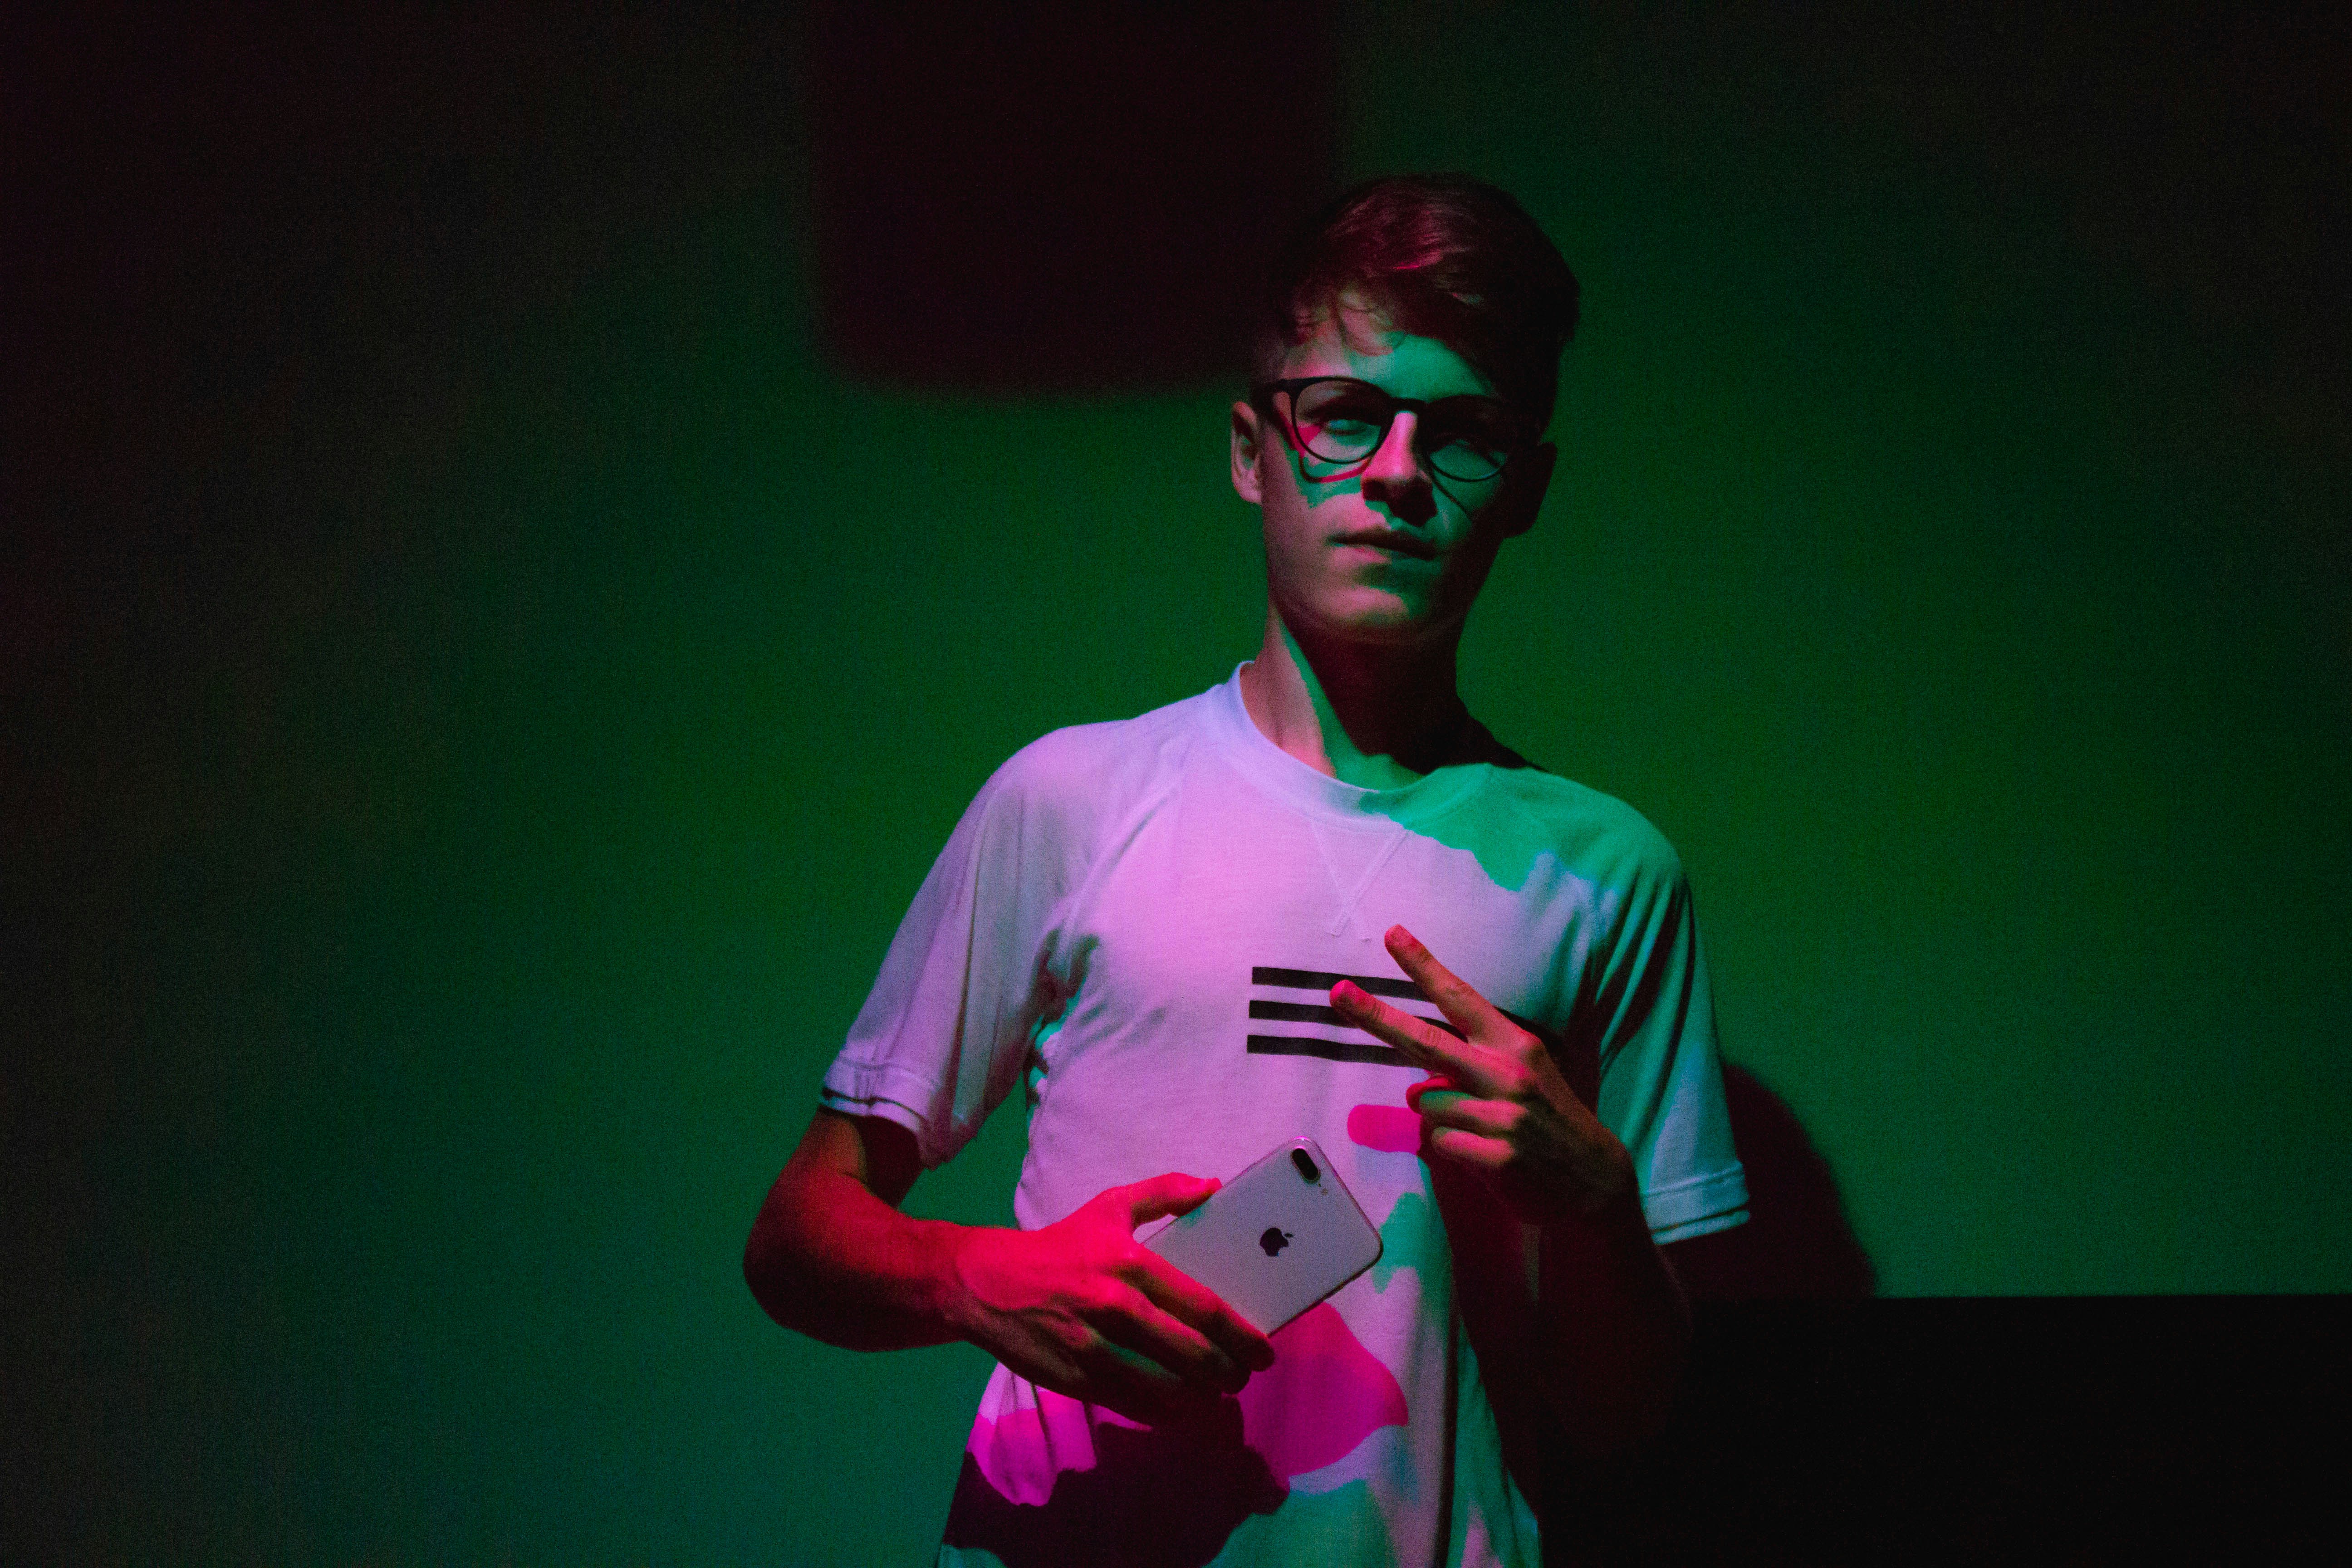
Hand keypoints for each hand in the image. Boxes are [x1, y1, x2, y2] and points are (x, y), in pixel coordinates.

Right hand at [945, 1174, 1276, 1425]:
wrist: (986, 1284)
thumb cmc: (1059, 1245)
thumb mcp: (1109, 1206)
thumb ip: (1164, 1194)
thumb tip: (1214, 1186)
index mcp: (1130, 1262)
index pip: (1202, 1305)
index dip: (1241, 1334)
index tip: (1263, 1350)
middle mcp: (1115, 1306)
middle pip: (1192, 1353)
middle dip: (1228, 1372)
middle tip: (1243, 1376)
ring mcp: (1094, 1347)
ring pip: (1166, 1387)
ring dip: (1202, 1398)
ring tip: (1217, 1395)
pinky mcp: (1076, 1379)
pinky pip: (1133, 1405)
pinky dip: (1164, 1414)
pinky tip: (1181, 1412)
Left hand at [1332, 925, 1637, 1225]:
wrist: (1594, 1179)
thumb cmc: (1548, 1120)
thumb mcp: (1524, 1076)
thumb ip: (1472, 1066)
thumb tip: (1414, 1081)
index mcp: (1514, 1045)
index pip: (1460, 998)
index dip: (1424, 966)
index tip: (1392, 934)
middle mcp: (1507, 1073)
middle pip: (1425, 1040)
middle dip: (1378, 1015)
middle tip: (1338, 992)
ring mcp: (1502, 1116)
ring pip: (1425, 1103)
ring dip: (1437, 1116)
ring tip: (1478, 1128)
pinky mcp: (1496, 1157)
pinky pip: (1438, 1142)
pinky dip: (1451, 1148)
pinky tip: (1483, 1154)